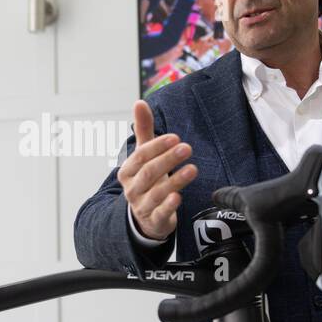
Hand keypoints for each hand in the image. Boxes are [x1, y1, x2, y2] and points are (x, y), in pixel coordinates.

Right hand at [119, 100, 197, 240]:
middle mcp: (132, 188)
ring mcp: (142, 205)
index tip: (175, 138)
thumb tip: (139, 102)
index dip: (157, 146)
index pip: (140, 156)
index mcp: (128, 171)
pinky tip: (179, 197)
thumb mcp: (144, 155)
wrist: (144, 216)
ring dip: (175, 180)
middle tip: (187, 148)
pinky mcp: (154, 220)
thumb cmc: (146, 180)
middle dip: (167, 160)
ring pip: (157, 193)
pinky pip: (160, 213)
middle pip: (148, 173)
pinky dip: (169, 205)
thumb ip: (143, 130)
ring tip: (193, 169)